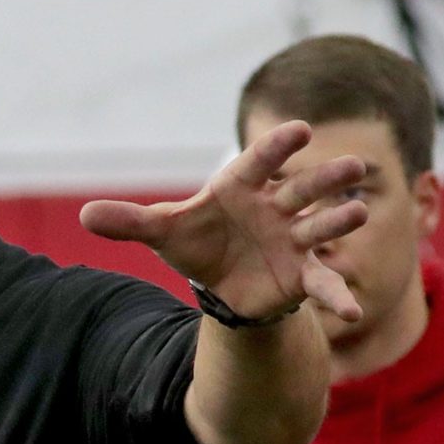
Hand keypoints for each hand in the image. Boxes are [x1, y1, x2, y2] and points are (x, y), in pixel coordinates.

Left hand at [80, 120, 368, 322]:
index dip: (277, 148)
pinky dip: (337, 297)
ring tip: (359, 213)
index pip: (260, 162)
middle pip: (303, 190)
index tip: (299, 130)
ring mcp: (293, 239)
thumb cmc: (199, 241)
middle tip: (354, 165)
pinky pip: (323, 283)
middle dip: (326, 179)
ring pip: (320, 227)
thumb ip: (130, 221)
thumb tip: (84, 216)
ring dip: (340, 220)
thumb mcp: (163, 232)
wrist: (221, 279)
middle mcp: (275, 208)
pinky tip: (353, 312)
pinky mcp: (301, 274)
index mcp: (242, 188)